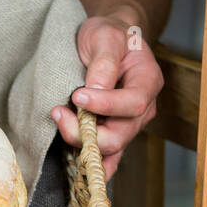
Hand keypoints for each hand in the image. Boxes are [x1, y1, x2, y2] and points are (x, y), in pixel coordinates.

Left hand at [52, 14, 163, 179]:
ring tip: (59, 119)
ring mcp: (128, 126)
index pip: (132, 103)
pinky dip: (92, 167)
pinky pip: (107, 159)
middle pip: (120, 135)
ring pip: (109, 150)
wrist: (106, 41)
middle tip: (58, 112)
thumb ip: (103, 62)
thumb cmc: (108, 35)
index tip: (77, 96)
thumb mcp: (105, 36)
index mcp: (148, 82)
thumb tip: (94, 90)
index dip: (105, 105)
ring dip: (80, 143)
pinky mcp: (112, 134)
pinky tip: (77, 171)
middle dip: (87, 131)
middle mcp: (142, 109)